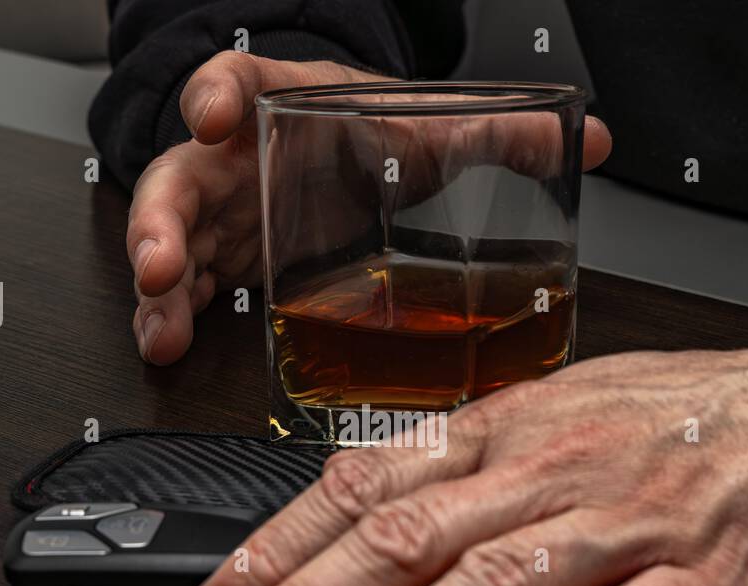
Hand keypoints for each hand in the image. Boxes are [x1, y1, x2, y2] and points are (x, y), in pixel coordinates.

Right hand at [125, 52, 612, 363]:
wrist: (352, 149)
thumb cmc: (374, 127)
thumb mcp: (432, 124)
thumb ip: (503, 132)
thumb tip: (588, 136)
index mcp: (281, 101)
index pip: (235, 79)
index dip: (216, 93)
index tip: (215, 114)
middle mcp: (237, 155)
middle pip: (179, 175)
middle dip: (160, 219)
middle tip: (163, 261)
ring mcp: (224, 209)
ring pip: (170, 238)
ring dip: (158, 286)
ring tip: (161, 329)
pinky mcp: (226, 255)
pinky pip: (187, 283)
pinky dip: (175, 314)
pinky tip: (172, 344)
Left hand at [174, 337, 747, 585]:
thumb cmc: (685, 423)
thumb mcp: (557, 421)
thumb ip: (462, 477)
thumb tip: (356, 527)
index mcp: (503, 432)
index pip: (362, 489)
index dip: (275, 554)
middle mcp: (547, 471)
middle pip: (402, 545)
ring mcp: (624, 525)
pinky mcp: (704, 581)